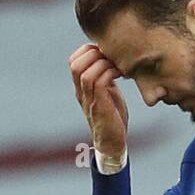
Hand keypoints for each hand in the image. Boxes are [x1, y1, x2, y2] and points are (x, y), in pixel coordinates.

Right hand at [69, 43, 128, 159]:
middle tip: (112, 57)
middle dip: (93, 54)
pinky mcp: (99, 107)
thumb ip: (105, 77)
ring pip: (86, 73)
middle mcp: (81, 93)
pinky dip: (110, 73)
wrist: (113, 143)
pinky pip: (99, 83)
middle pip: (75, 64)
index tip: (105, 52)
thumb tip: (112, 59)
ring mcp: (89, 100)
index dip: (87, 51)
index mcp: (81, 88)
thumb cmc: (113, 117)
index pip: (73, 62)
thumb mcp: (108, 93)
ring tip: (117, 65)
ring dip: (103, 64)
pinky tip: (122, 75)